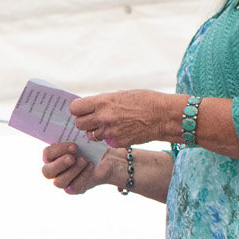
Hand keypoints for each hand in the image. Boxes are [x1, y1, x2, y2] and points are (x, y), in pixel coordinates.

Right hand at [42, 142, 131, 194]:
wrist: (104, 160)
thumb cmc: (89, 147)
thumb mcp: (82, 140)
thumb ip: (74, 137)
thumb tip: (74, 127)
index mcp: (52, 156)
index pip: (47, 154)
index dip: (58, 150)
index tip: (74, 146)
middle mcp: (53, 170)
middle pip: (47, 172)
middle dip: (60, 164)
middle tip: (72, 158)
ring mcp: (62, 181)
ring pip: (59, 182)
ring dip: (72, 171)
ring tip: (84, 160)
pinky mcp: (74, 189)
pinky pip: (74, 187)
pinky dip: (83, 175)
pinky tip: (90, 166)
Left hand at [68, 90, 186, 147]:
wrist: (163, 116)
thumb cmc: (145, 101)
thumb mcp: (121, 95)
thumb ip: (103, 102)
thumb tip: (89, 107)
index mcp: (103, 102)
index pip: (75, 108)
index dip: (78, 109)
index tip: (82, 110)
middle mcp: (103, 117)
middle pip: (79, 124)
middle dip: (85, 122)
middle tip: (93, 119)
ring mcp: (109, 132)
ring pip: (91, 135)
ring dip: (96, 131)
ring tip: (109, 125)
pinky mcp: (116, 143)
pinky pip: (104, 142)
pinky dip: (109, 138)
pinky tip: (120, 131)